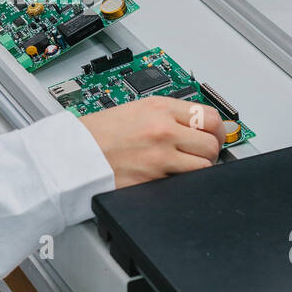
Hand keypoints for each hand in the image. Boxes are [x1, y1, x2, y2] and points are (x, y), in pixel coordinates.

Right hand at [79, 96, 225, 188]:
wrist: (72, 154)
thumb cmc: (96, 134)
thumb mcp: (134, 109)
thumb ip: (166, 115)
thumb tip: (194, 124)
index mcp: (159, 108)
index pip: (209, 117)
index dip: (218, 129)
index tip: (216, 134)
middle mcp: (163, 130)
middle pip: (212, 142)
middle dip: (210, 151)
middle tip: (199, 154)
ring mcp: (159, 157)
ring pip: (204, 166)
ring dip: (199, 169)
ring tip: (185, 168)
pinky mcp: (153, 180)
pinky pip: (183, 183)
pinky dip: (181, 183)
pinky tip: (169, 178)